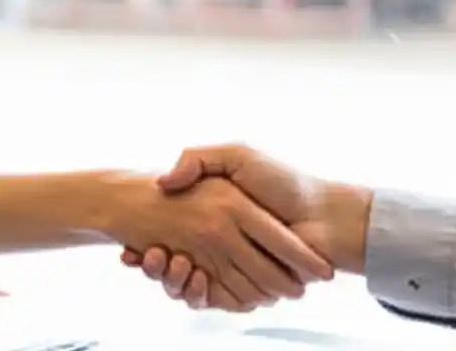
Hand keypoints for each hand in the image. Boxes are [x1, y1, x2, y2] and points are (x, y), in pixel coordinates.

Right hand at [120, 145, 372, 308]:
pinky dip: (194, 293)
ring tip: (157, 261)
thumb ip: (198, 159)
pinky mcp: (242, 288)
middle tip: (135, 255)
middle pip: (173, 261)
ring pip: (185, 282)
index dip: (149, 240)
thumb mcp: (237, 156)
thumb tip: (163, 181)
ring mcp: (230, 267)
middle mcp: (220, 242)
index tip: (129, 244)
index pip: (172, 228)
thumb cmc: (284, 182)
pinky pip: (209, 299)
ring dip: (169, 277)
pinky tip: (188, 276)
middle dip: (154, 262)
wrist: (326, 216)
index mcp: (217, 212)